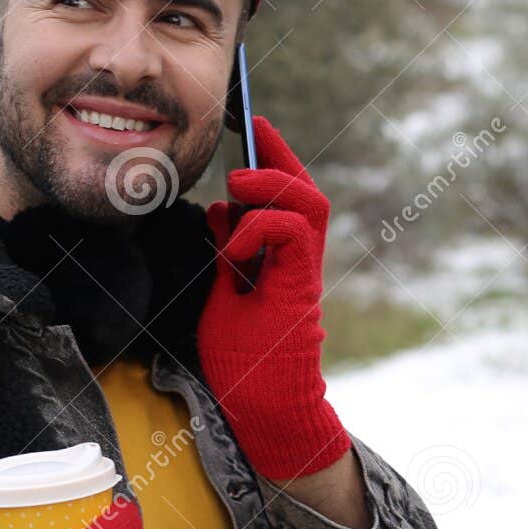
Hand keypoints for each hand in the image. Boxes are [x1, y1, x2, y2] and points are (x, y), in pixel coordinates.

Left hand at [197, 115, 351, 479]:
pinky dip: (259, 228)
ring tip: (239, 185)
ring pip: (309, 205)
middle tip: (252, 129)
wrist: (261, 404)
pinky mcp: (298, 288)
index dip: (273, 156)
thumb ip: (227, 253)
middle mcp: (299, 261)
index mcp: (282, 260)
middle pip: (306, 191)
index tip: (250, 123)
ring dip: (273, 184)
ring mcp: (302, 274)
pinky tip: (233, 246)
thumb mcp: (222, 292)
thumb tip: (218, 211)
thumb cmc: (243, 358)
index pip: (286, 197)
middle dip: (281, 154)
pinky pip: (291, 236)